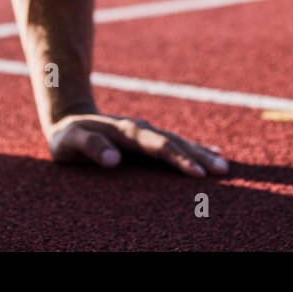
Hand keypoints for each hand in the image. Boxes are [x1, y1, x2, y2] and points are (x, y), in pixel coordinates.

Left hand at [47, 112, 228, 177]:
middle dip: (199, 157)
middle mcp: (141, 129)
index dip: (177, 159)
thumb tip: (114, 160)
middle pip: (175, 143)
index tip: (196, 173)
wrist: (70, 118)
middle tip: (222, 171)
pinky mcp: (148, 137)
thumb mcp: (70, 142)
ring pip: (179, 142)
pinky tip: (214, 153)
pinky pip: (176, 142)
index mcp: (126, 132)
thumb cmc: (68, 137)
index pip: (157, 147)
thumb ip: (91, 147)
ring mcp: (147, 131)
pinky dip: (195, 148)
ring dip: (202, 153)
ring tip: (224, 166)